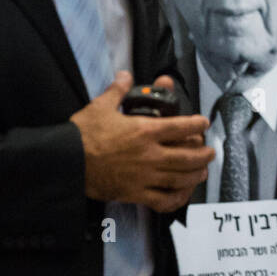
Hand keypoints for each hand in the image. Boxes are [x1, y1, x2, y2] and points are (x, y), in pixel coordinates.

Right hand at [71, 71, 211, 211]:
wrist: (67, 162)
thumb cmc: (83, 134)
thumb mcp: (101, 106)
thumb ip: (117, 90)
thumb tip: (125, 75)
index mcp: (145, 131)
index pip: (181, 126)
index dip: (197, 124)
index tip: (204, 123)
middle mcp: (150, 154)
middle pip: (188, 156)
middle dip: (204, 154)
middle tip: (210, 152)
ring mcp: (145, 176)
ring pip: (180, 178)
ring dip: (195, 175)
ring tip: (202, 172)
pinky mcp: (135, 194)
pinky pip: (163, 200)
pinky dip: (176, 198)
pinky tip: (181, 195)